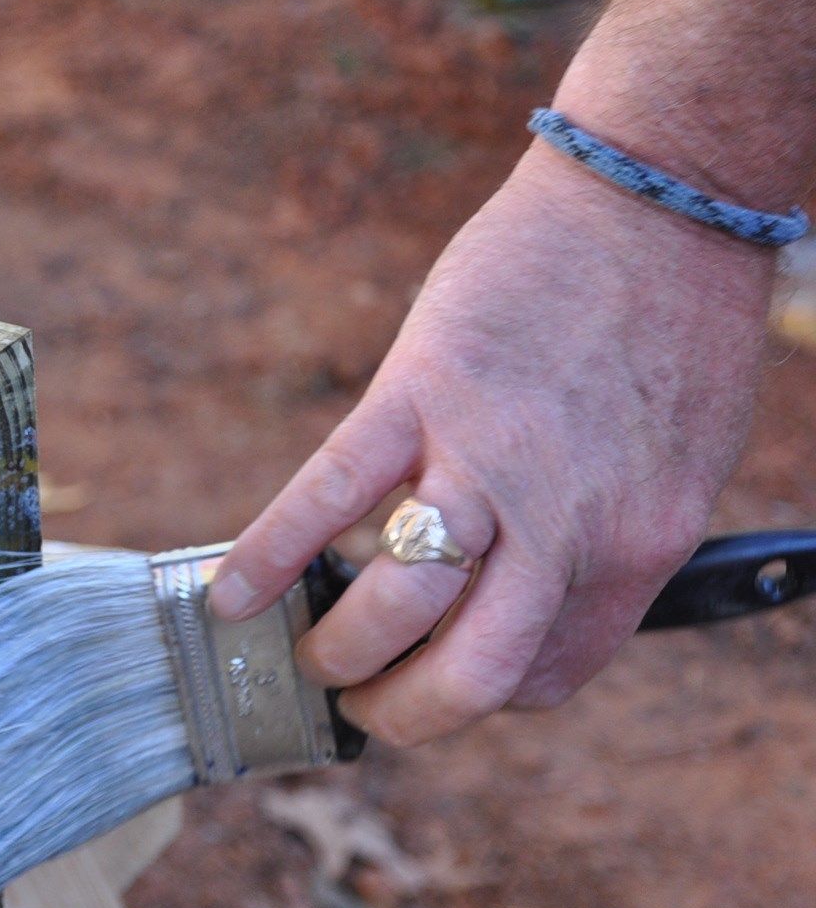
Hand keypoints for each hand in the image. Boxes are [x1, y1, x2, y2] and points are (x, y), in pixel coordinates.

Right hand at [208, 143, 776, 745]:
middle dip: (396, 711)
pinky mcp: (419, 393)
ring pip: (397, 607)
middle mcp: (567, 525)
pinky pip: (329, 496)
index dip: (475, 696)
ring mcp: (488, 460)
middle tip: (356, 700)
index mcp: (635, 549)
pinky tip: (231, 596)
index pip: (542, 678)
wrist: (663, 196)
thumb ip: (604, 536)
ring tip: (304, 649)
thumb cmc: (676, 324)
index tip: (435, 674)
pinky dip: (270, 556)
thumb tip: (521, 589)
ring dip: (336, 652)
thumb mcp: (675, 464)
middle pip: (467, 676)